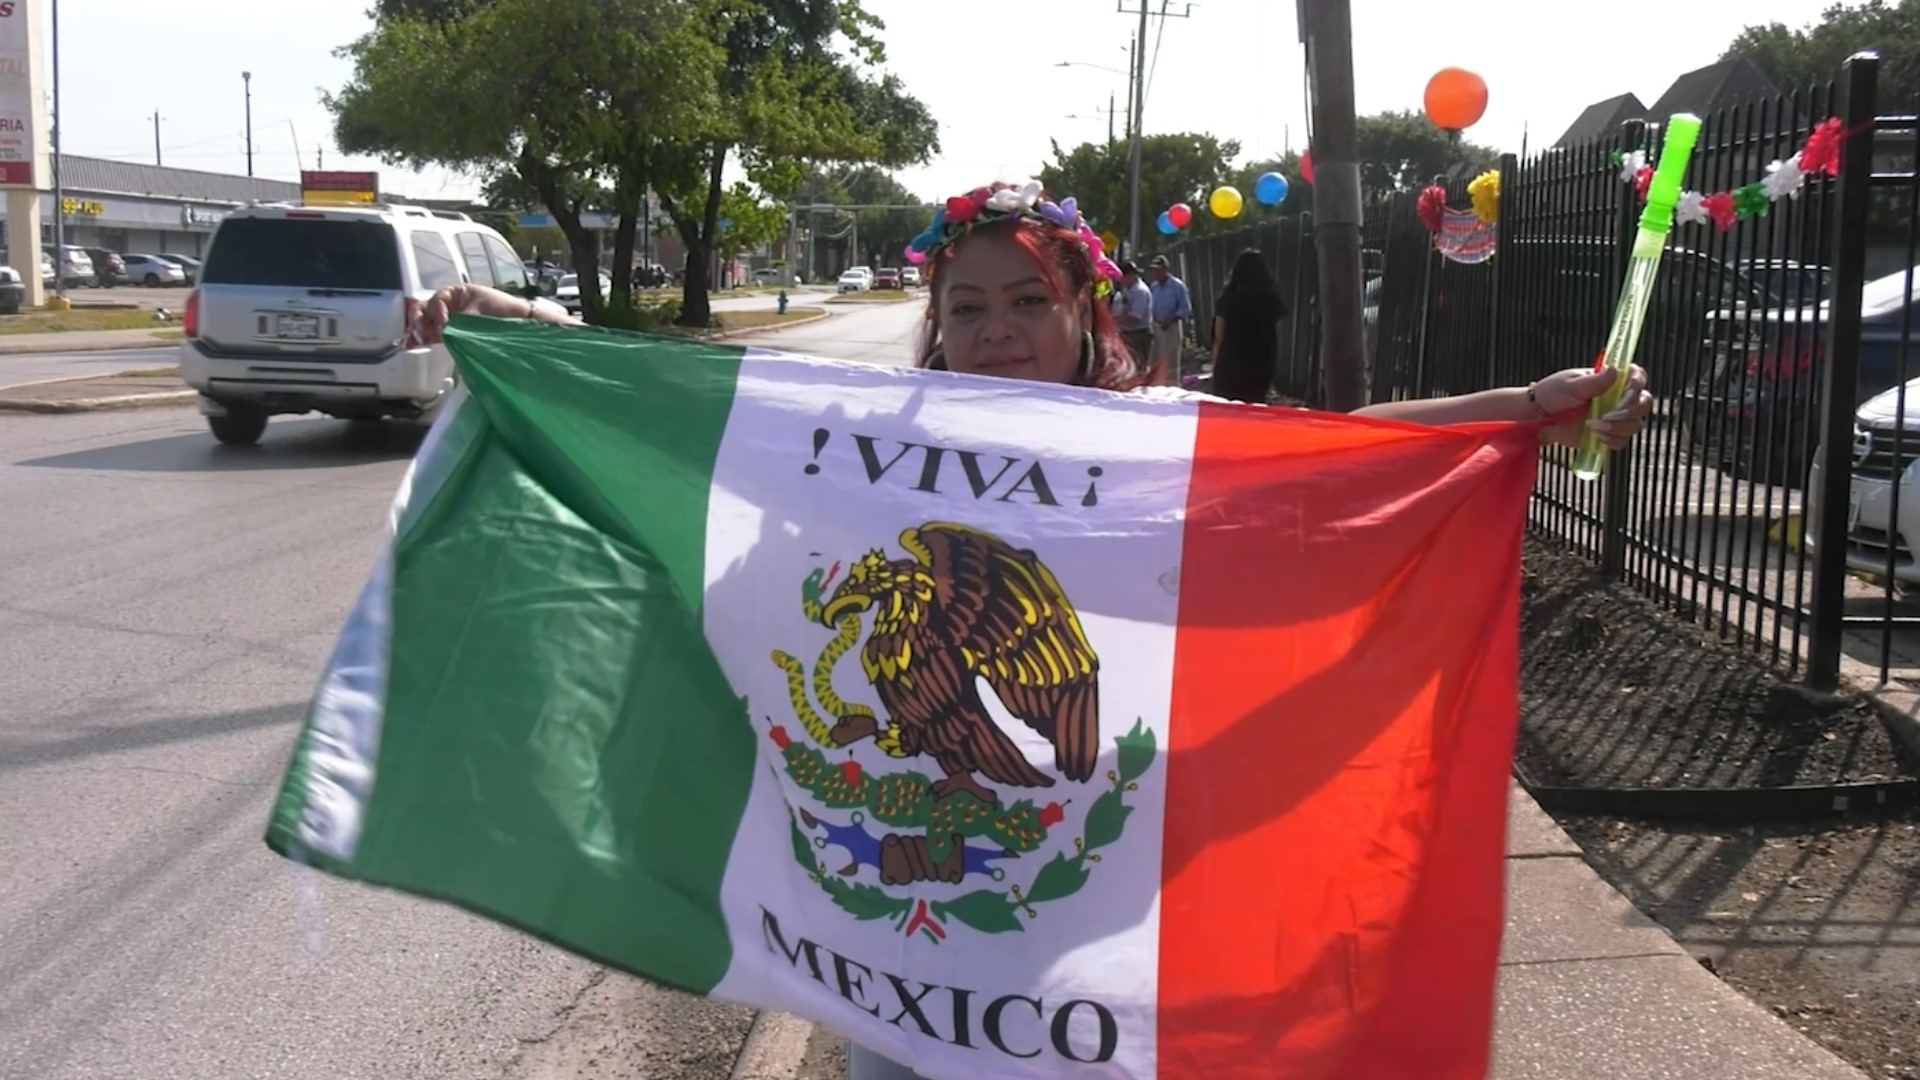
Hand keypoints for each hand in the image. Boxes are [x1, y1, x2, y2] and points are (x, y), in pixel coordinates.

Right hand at [409, 283, 534, 344]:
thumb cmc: (501, 308)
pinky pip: (431, 334)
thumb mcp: (480, 309)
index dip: (438, 310)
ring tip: (417, 341)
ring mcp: (446, 319)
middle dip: (420, 320)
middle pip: (424, 309)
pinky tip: (411, 344)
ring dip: (418, 330)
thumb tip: (446, 332)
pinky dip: (421, 338)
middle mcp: (447, 305)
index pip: (438, 299)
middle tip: (423, 333)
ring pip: (424, 322)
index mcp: (455, 293)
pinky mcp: (449, 333)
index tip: (444, 322)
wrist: (516, 320)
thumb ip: (462, 320)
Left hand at [1535, 364, 1653, 448]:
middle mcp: (1618, 397)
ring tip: (1594, 427)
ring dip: (1619, 428)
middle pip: (1644, 402)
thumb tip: (1615, 371)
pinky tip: (1596, 437)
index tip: (1627, 391)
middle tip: (1607, 416)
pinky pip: (1623, 440)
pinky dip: (1613, 440)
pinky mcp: (1609, 434)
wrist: (1539, 417)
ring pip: (1636, 423)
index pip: (1637, 376)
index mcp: (1610, 380)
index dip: (1638, 383)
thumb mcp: (1570, 386)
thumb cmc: (1552, 394)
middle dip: (1629, 411)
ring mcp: (1615, 417)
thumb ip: (1593, 382)